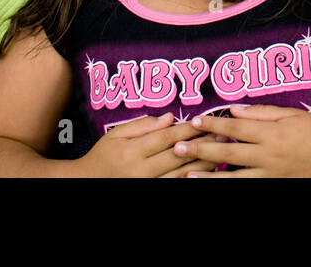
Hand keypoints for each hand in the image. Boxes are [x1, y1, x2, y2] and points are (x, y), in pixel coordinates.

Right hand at [74, 113, 216, 177]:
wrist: (87, 182)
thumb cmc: (103, 155)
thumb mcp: (116, 134)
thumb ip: (143, 125)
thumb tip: (169, 117)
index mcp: (132, 152)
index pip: (166, 138)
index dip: (188, 129)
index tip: (206, 121)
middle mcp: (140, 171)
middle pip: (178, 156)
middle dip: (202, 144)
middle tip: (224, 134)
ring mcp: (146, 185)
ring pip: (181, 174)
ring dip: (204, 163)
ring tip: (221, 152)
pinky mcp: (149, 191)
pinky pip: (174, 185)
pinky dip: (191, 178)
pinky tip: (205, 172)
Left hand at [174, 104, 310, 176]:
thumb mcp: (293, 115)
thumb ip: (262, 112)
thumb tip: (234, 108)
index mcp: (272, 133)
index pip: (236, 127)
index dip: (213, 124)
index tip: (194, 121)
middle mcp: (269, 156)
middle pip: (228, 154)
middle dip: (200, 150)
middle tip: (178, 148)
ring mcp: (272, 175)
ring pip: (234, 178)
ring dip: (208, 176)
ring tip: (187, 175)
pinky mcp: (276, 187)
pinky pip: (249, 188)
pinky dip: (230, 186)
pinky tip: (216, 184)